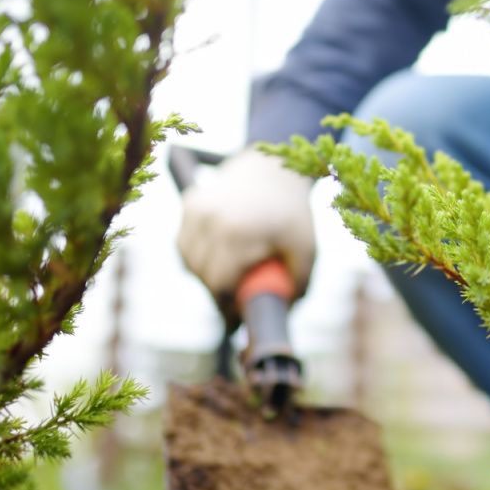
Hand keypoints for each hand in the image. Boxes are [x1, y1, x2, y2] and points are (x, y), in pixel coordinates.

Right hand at [177, 148, 315, 299]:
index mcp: (238, 232)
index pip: (219, 283)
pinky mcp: (189, 203)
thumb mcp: (306, 250)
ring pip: (188, 261)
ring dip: (205, 275)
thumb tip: (282, 314)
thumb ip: (297, 285)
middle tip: (236, 301)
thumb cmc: (293, 214)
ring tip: (231, 273)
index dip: (226, 307)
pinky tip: (218, 254)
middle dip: (218, 294)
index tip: (236, 320)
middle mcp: (210, 218)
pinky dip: (197, 256)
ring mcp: (196, 209)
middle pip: (202, 275)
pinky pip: (184, 244)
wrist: (275, 169)